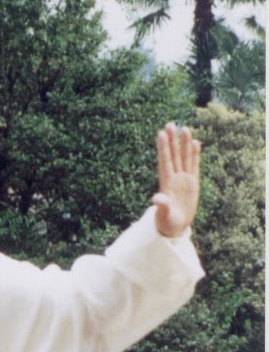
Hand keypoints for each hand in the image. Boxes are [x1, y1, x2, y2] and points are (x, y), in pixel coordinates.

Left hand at [153, 123, 200, 238]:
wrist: (175, 227)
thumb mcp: (164, 214)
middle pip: (173, 155)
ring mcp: (184, 179)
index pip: (165, 161)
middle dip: (172, 140)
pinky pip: (194, 165)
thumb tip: (156, 198)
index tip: (160, 133)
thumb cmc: (167, 222)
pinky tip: (195, 143)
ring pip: (184, 157)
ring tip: (185, 128)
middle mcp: (174, 178)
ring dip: (184, 144)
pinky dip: (194, 155)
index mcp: (166, 183)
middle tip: (170, 124)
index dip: (163, 147)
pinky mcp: (192, 183)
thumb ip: (162, 205)